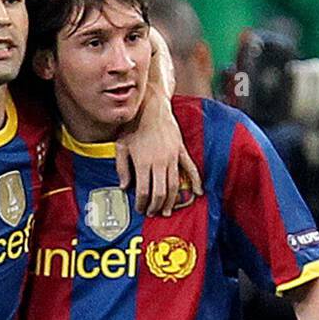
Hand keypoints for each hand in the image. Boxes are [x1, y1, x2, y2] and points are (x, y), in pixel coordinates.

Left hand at [116, 92, 202, 215]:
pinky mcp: (181, 150)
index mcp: (143, 162)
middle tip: (152, 213)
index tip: (140, 209)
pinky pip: (190, 169)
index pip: (144, 192)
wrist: (150, 105)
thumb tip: (124, 188)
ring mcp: (172, 156)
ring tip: (167, 210)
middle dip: (156, 206)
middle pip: (160, 192)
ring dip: (171, 200)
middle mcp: (159, 162)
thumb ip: (122, 168)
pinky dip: (195, 182)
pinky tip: (197, 193)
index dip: (142, 204)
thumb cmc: (132, 126)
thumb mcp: (120, 146)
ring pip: (174, 185)